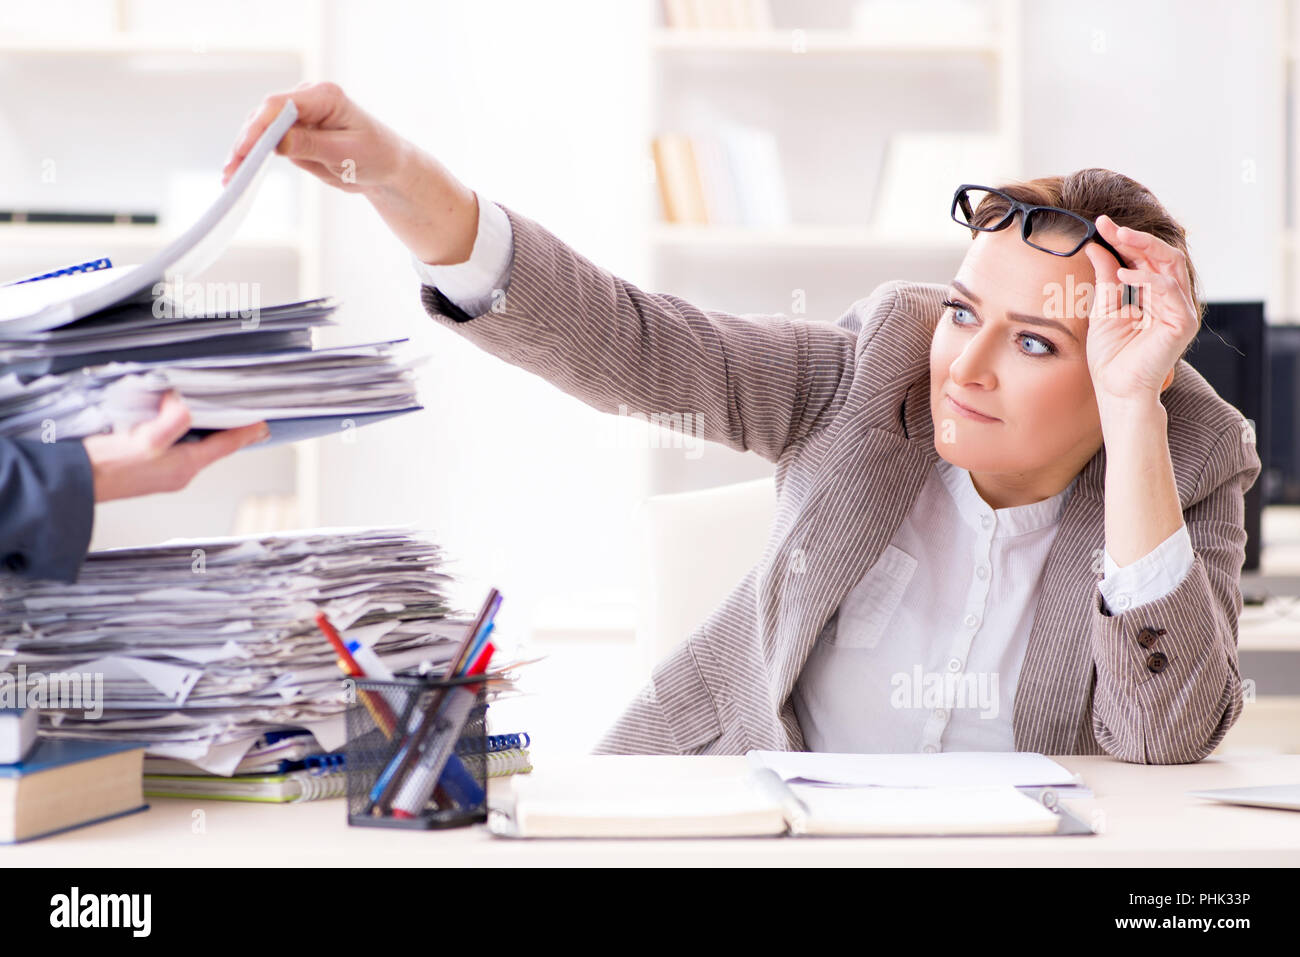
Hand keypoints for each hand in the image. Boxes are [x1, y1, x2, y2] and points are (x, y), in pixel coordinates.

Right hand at [84, 391, 268, 501]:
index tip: (264, 422)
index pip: (227, 445)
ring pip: (195, 446)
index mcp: (186, 466)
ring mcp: (164, 472)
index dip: (247, 431)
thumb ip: (173, 420)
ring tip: (214, 411)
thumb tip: (188, 404)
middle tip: (242, 411)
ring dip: (204, 429)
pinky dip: (182, 432)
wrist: (74, 484)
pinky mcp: (148, 469)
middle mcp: (180, 472)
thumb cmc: (109, 467)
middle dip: (229, 428)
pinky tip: (172, 418)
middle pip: (214, 446)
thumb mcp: (146, 439)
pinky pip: (175, 446)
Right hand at [221, 81, 477, 264]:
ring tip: (229, 179)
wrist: (387, 168)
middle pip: (265, 116)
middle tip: (231, 172)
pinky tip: (239, 174)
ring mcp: (298, 116)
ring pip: (261, 129)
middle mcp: (308, 100)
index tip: (245, 150)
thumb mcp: (347, 154)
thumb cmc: (376, 157)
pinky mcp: (294, 133)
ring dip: (244, 153)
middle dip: (246, 143)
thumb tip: (278, 141)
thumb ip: (312, 145)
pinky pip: (268, 143)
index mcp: (325, 96)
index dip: (259, 127)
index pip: (281, 105)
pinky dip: (254, 158)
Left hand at [1082, 214, 1198, 403]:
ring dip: (1143, 248)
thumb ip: (1106, 277)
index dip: (1125, 240)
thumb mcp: (1104, 308)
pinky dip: (1147, 277)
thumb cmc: (1111, 355)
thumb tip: (1097, 246)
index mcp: (1155, 295)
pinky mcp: (1183, 323)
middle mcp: (1172, 299)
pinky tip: (1124, 273)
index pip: (1145, 258)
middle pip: (1163, 255)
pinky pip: (1169, 289)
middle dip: (1136, 237)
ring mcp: (1181, 310)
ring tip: (1117, 238)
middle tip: (1111, 226)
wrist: (1115, 389)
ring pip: (1171, 265)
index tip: (1101, 224)